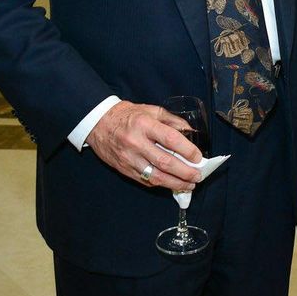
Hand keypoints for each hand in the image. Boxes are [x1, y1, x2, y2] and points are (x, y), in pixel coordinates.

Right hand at [86, 100, 202, 190]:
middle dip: (185, 172)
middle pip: (165, 162)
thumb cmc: (128, 115)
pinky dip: (161, 184)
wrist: (98, 123)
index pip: (170, 139)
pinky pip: (145, 180)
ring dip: (175, 183)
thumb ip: (172, 120)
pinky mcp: (124, 169)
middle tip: (198, 176)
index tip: (199, 157)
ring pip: (155, 176)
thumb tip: (191, 132)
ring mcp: (129, 158)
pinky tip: (172, 184)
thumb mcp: (151, 110)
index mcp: (145, 125)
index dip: (187, 150)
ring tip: (189, 185)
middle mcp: (136, 143)